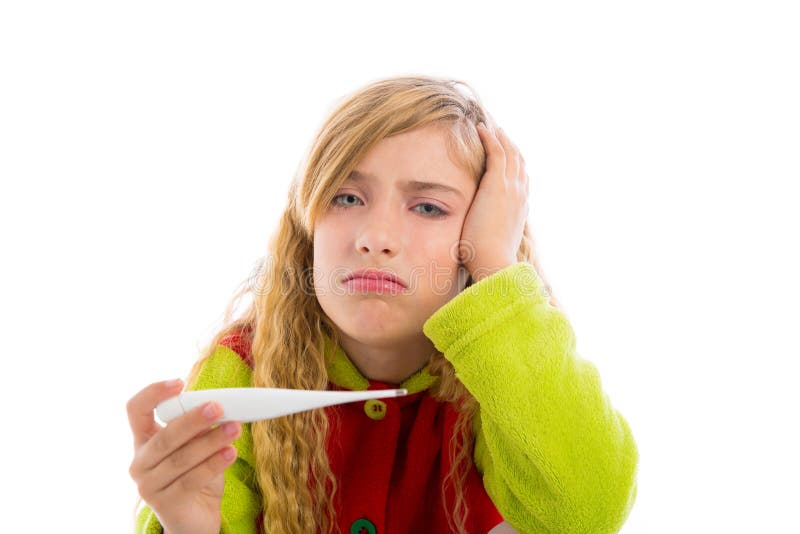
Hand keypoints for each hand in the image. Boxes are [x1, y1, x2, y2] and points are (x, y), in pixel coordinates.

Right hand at [127, 379, 241, 533]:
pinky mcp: (165, 505)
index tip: (179, 383)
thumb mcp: (198, 445)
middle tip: (218, 407)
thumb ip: (202, 428)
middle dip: (193, 420)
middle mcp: (140, 462)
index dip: (153, 393)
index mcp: (144, 440)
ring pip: (181, 458)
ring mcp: (149, 486)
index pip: (136, 410)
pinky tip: (230, 453)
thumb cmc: (196, 475)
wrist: (195, 520)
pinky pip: (192, 480)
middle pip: (165, 436)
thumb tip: (221, 407)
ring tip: (235, 428)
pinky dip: (214, 464)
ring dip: (211, 441)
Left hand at [459, 122, 528, 281]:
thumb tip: (474, 243)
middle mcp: (519, 196)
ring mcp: (511, 189)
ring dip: (501, 138)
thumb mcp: (490, 245)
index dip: (514, 165)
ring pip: (510, 154)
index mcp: (519, 209)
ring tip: (491, 127)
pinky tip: (481, 128)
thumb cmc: (488, 261)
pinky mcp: (497, 184)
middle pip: (519, 163)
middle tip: (500, 133)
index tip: (506, 155)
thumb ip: (487, 236)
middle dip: (510, 146)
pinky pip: (497, 152)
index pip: (520, 180)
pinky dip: (491, 138)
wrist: (494, 263)